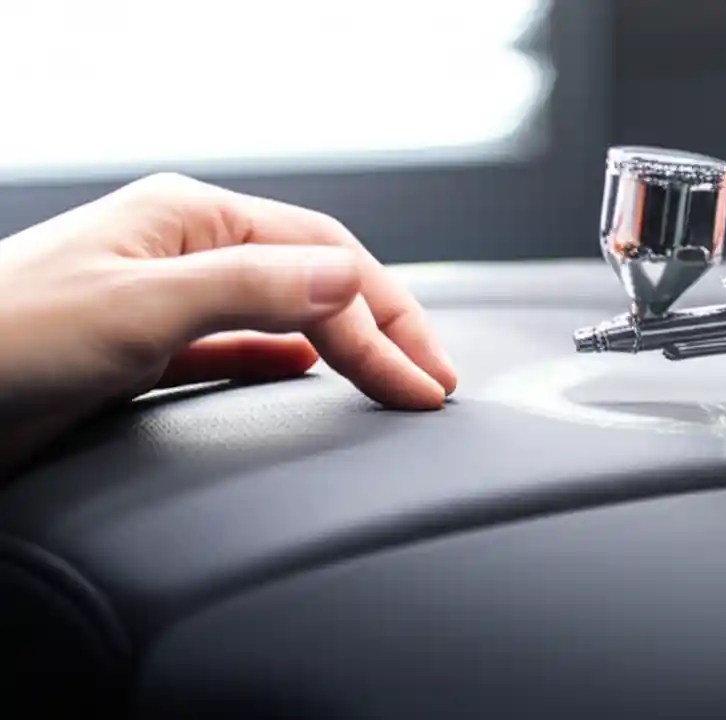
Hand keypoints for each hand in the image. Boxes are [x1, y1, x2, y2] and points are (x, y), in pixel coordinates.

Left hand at [0, 173, 455, 472]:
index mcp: (190, 218)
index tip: (425, 380)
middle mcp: (185, 250)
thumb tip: (352, 277)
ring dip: (344, 345)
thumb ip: (251, 289)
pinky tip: (307, 375)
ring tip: (392, 380)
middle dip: (381, 330)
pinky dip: (284, 359)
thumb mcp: (138, 309)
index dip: (386, 317)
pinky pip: (239, 345)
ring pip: (284, 312)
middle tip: (430, 386)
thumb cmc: (1, 342)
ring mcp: (165, 299)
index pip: (324, 257)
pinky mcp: (143, 350)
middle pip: (313, 279)